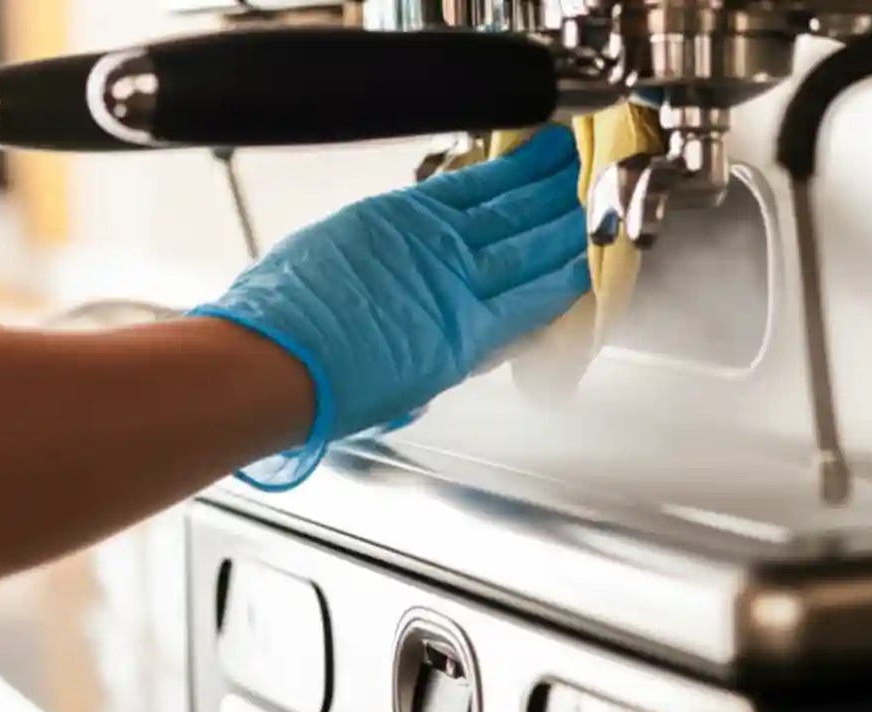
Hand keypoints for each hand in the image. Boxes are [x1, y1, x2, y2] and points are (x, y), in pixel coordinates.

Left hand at [192, 126, 586, 488]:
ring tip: (571, 165)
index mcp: (467, 337)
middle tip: (596, 198)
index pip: (536, 299)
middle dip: (567, 221)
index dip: (569, 276)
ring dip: (541, 186)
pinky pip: (460, 188)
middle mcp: (459, 285)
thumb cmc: (332, 390)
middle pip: (528, 246)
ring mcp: (429, 245)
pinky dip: (494, 172)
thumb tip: (477, 339)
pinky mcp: (396, 216)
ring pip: (502, 209)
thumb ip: (453, 355)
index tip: (591, 259)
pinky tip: (517, 161)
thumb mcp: (413, 388)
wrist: (276, 363)